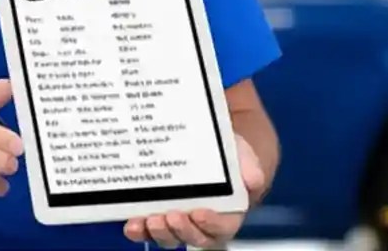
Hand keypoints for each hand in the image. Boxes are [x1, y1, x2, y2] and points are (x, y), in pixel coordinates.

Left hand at [124, 135, 265, 248]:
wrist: (212, 150)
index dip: (211, 224)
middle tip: (171, 215)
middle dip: (181, 230)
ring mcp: (178, 222)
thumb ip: (250, 168)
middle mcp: (202, 224)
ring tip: (151, 219)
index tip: (199, 212)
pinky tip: (133, 223)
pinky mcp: (158, 216)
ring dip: (160, 232)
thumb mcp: (243, 156)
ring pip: (170, 237)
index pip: (221, 228)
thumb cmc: (229, 159)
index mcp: (227, 215)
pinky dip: (139, 230)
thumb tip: (254, 180)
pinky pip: (148, 230)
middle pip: (193, 237)